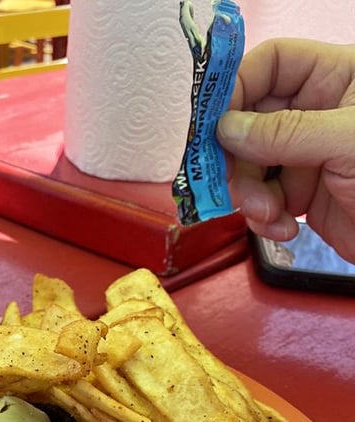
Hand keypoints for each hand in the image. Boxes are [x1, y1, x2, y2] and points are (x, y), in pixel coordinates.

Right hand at [215, 39, 354, 262]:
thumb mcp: (346, 142)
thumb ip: (285, 132)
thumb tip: (227, 128)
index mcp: (337, 77)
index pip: (271, 64)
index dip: (236, 87)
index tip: (210, 124)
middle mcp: (317, 113)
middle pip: (249, 121)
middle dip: (237, 157)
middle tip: (229, 183)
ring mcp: (307, 155)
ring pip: (250, 167)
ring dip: (249, 196)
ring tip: (269, 215)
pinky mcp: (303, 195)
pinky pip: (263, 201)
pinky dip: (265, 219)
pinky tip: (285, 228)